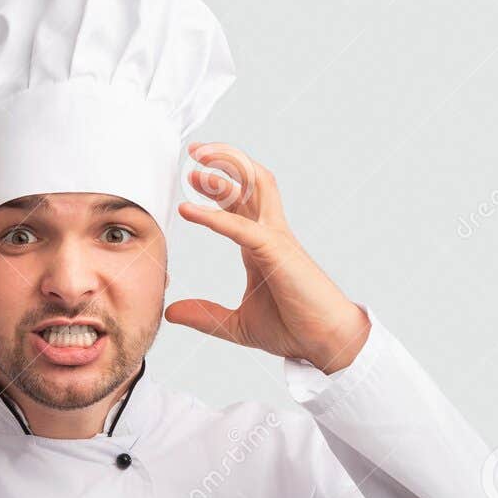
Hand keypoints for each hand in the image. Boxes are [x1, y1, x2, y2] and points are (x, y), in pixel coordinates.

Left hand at [165, 143, 371, 372]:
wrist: (325, 344)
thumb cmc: (292, 329)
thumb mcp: (236, 324)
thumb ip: (205, 315)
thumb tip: (172, 311)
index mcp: (261, 245)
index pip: (242, 201)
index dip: (218, 185)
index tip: (193, 177)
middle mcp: (270, 234)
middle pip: (251, 181)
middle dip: (224, 160)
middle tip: (193, 153)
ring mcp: (277, 239)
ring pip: (256, 185)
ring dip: (228, 167)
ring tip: (199, 159)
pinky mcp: (277, 252)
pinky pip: (241, 227)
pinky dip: (213, 216)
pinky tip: (188, 210)